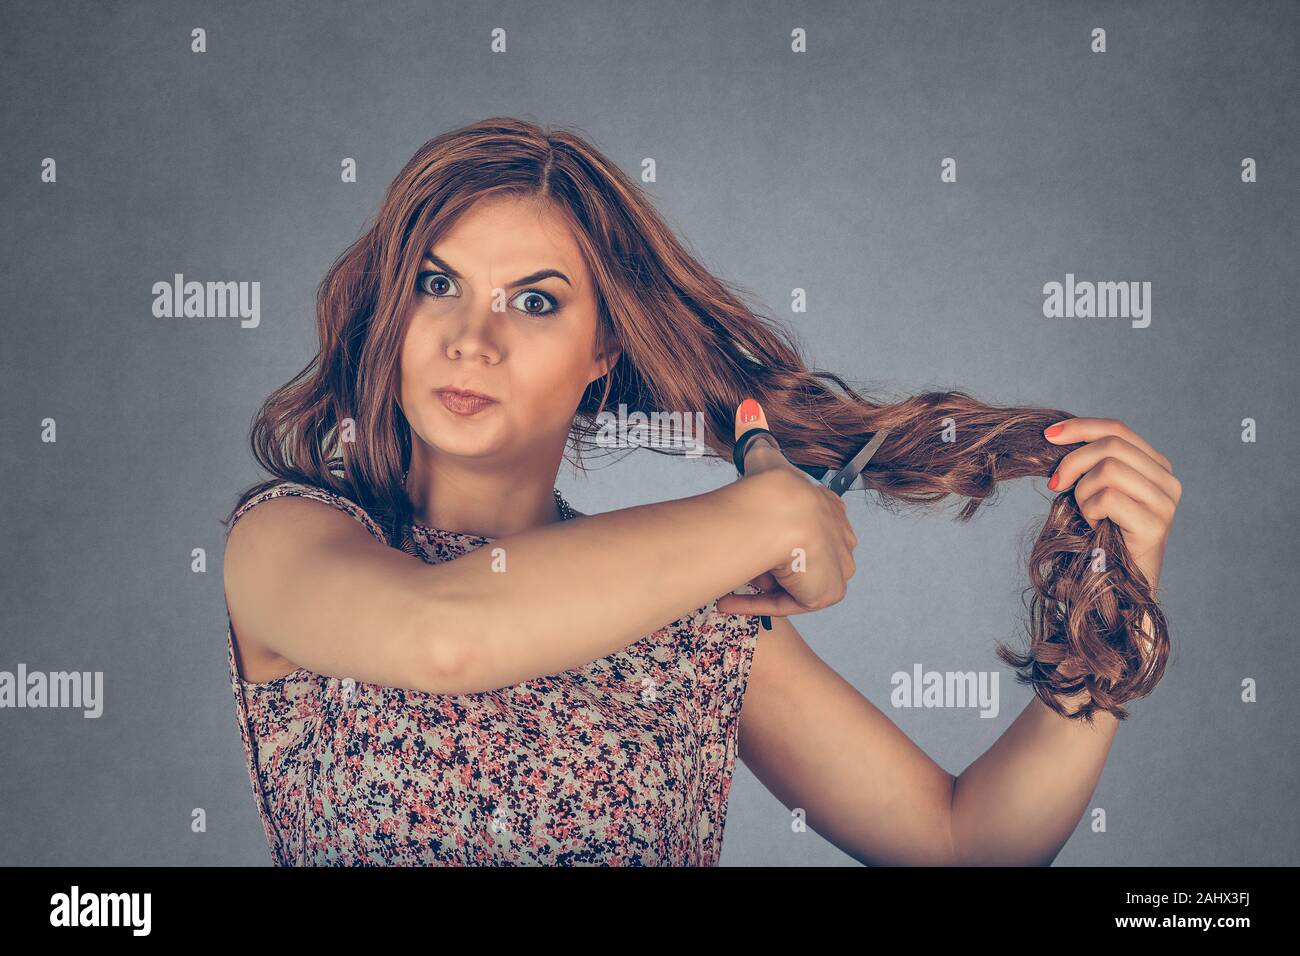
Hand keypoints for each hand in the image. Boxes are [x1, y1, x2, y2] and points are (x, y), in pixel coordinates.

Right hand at [716, 399, 858, 618]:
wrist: (778, 510)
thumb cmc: (766, 483)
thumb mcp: (762, 454)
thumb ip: (754, 432)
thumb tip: (748, 405)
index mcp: (829, 505)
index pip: (816, 527)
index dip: (783, 540)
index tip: (755, 545)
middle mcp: (839, 534)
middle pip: (806, 560)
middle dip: (774, 566)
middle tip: (739, 562)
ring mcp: (837, 565)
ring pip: (797, 583)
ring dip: (765, 584)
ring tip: (734, 575)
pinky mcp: (829, 592)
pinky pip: (793, 605)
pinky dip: (761, 604)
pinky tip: (730, 598)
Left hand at [1044, 417, 1181, 597]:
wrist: (1119, 587)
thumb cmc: (1100, 538)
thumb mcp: (1094, 491)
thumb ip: (1089, 464)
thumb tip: (1054, 435)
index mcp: (1155, 467)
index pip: (1117, 429)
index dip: (1080, 427)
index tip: (1048, 435)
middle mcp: (1167, 481)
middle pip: (1111, 445)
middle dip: (1072, 461)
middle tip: (1056, 485)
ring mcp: (1165, 503)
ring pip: (1110, 469)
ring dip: (1083, 491)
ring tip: (1086, 513)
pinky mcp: (1155, 525)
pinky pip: (1108, 498)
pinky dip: (1090, 510)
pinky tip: (1095, 526)